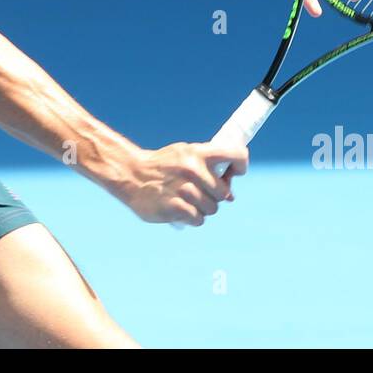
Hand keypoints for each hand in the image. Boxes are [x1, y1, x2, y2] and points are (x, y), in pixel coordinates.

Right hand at [117, 142, 249, 225]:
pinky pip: (198, 220)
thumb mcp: (184, 154)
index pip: (235, 154)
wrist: (131, 175)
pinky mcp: (175, 208)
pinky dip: (192, 218)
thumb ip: (209, 168)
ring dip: (202, 208)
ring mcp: (184, 190)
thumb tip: (231, 195)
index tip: (235, 172)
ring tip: (187, 200)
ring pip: (212, 209)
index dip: (241, 165)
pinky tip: (181, 209)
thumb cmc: (163, 165)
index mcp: (197, 152)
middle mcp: (193, 170)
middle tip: (200, 191)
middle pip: (223, 193)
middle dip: (215, 195)